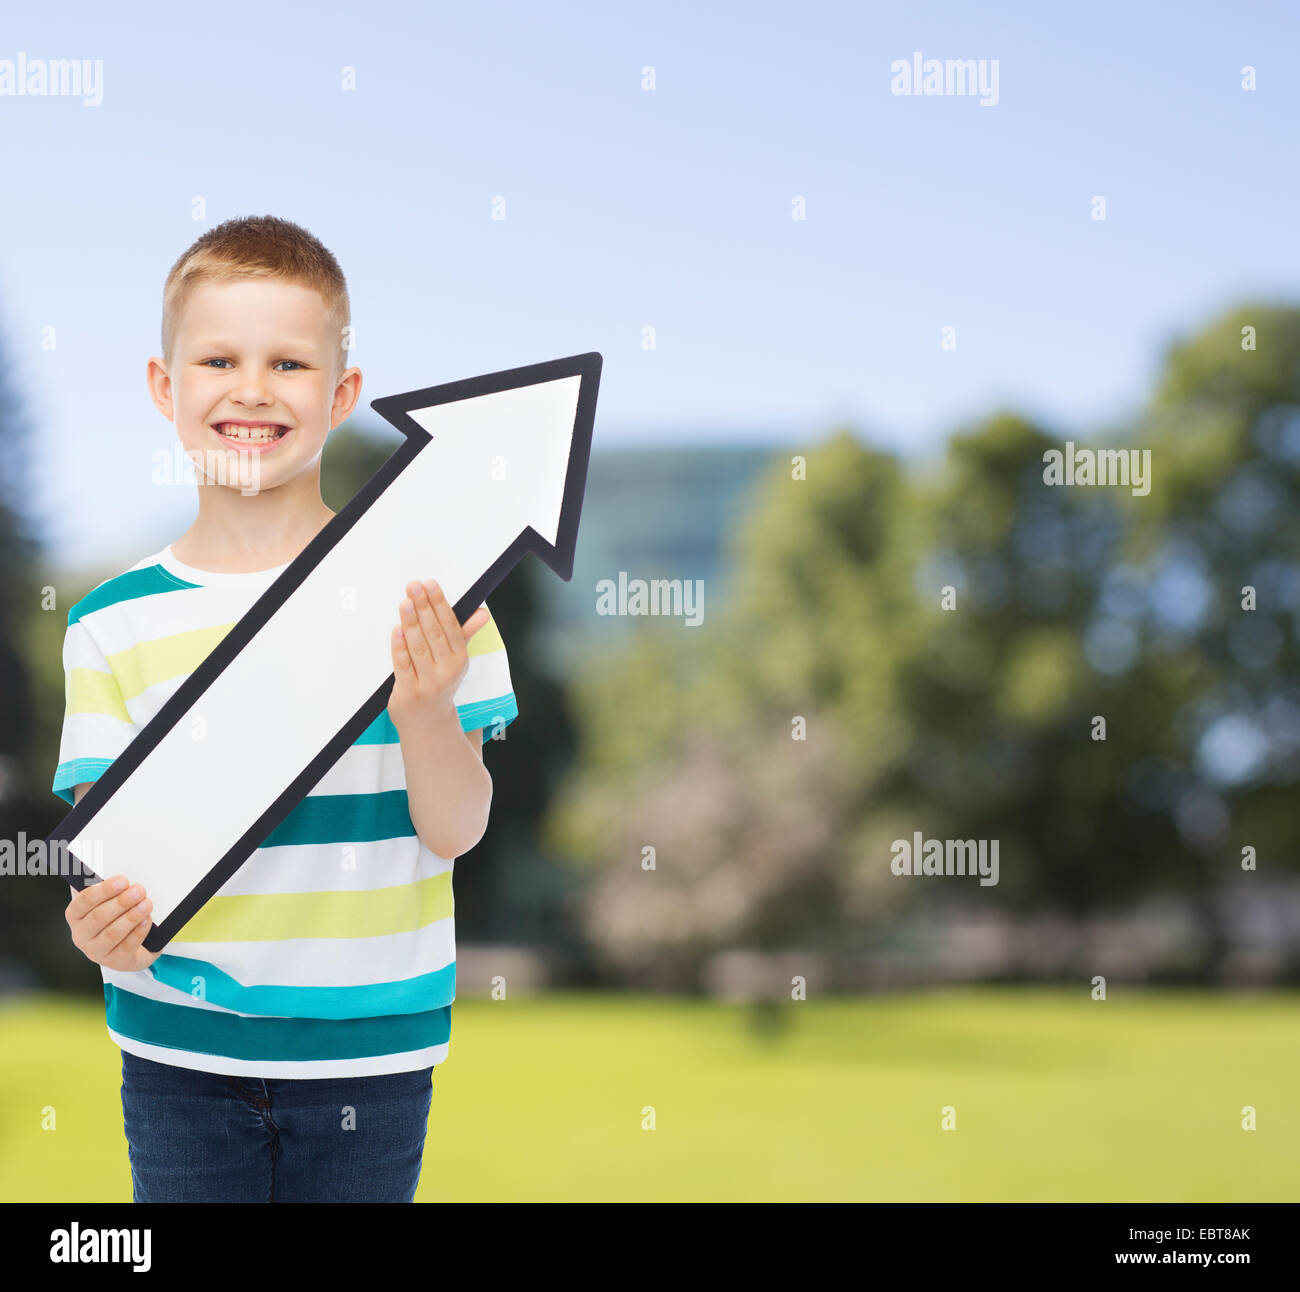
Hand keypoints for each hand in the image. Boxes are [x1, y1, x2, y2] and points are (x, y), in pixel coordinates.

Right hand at [66, 875, 161, 970]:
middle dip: (121, 903)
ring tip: (146, 904)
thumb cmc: (116, 914)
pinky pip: (127, 947)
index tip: (123, 880)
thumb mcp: (109, 899)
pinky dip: (138, 932)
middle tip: (139, 890)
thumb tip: (112, 869)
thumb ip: (107, 886)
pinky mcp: (116, 962)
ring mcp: (97, 952)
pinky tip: (147, 920)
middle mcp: (82, 935)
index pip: (83, 902)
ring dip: (131, 917)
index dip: (103, 890)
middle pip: (98, 918)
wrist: (130, 945)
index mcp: (76, 915)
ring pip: (112, 933)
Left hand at [388, 579, 489, 735]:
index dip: (440, 604)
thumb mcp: (456, 660)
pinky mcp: (409, 692)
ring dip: (411, 623)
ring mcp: (428, 683)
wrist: (429, 723)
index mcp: (460, 659)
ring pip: (418, 647)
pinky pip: (403, 665)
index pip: (451, 626)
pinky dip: (399, 647)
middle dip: (424, 608)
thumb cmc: (441, 683)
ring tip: (405, 602)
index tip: (430, 585)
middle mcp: (447, 671)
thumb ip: (465, 633)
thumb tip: (483, 612)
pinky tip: (397, 630)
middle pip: (434, 634)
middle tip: (414, 586)